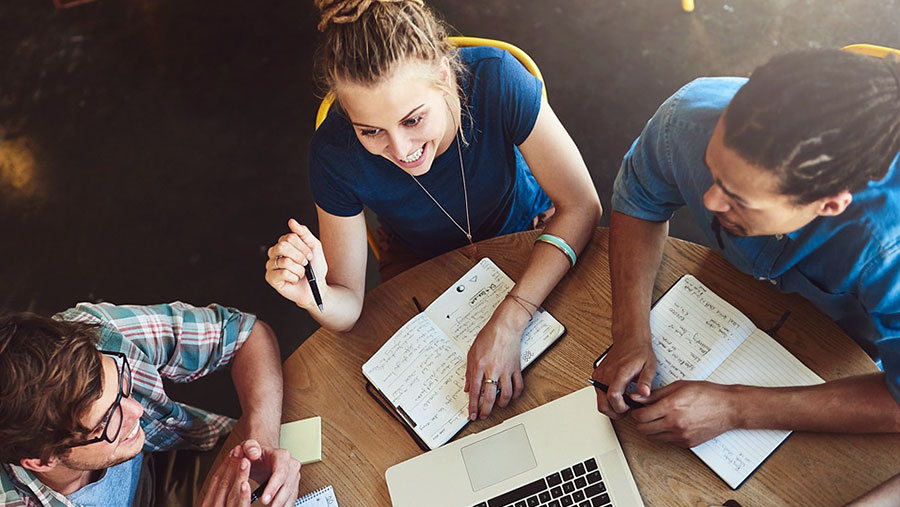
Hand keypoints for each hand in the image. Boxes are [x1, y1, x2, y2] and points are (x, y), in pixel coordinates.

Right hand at [200, 445, 251, 506]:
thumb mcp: (219, 504)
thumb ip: (222, 496)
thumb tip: (228, 477)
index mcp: (209, 504)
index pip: (216, 481)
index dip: (225, 465)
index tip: (233, 452)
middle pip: (223, 484)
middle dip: (231, 465)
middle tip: (239, 449)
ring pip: (231, 493)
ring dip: (238, 476)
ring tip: (245, 461)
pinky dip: (243, 496)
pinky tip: (246, 484)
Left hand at [238, 439, 300, 506]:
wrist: (261, 457)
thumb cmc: (255, 453)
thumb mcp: (248, 446)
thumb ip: (249, 447)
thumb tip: (254, 453)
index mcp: (282, 456)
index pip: (280, 472)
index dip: (273, 487)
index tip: (264, 499)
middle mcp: (291, 466)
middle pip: (287, 485)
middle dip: (278, 500)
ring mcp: (293, 476)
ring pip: (291, 493)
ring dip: (282, 504)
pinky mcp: (293, 486)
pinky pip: (291, 498)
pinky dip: (284, 505)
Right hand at [265, 218, 326, 309]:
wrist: (316, 287)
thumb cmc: (315, 268)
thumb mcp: (314, 246)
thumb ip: (303, 233)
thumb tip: (291, 221)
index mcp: (284, 243)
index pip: (289, 237)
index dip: (303, 247)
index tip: (309, 255)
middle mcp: (275, 252)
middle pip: (282, 246)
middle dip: (299, 256)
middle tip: (305, 264)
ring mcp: (271, 265)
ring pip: (284, 261)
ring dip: (299, 269)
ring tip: (300, 273)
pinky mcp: (270, 278)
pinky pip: (282, 273)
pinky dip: (293, 277)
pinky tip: (294, 280)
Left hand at [464, 302, 527, 419]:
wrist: (504, 327)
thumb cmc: (489, 336)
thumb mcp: (472, 353)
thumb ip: (469, 372)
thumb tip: (468, 387)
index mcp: (479, 366)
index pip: (474, 392)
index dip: (473, 406)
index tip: (472, 414)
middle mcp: (492, 370)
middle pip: (488, 397)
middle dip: (485, 410)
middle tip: (483, 416)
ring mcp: (505, 370)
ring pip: (505, 395)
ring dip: (501, 405)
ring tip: (497, 406)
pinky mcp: (516, 368)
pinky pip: (518, 386)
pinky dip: (515, 395)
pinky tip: (511, 397)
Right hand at [592, 335, 656, 418]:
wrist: (629, 339)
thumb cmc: (639, 351)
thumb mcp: (650, 366)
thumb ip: (646, 381)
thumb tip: (645, 393)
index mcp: (620, 372)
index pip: (613, 397)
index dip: (621, 408)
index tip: (630, 407)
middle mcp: (606, 374)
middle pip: (603, 404)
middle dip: (615, 412)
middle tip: (627, 409)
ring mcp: (600, 375)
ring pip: (600, 401)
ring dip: (611, 406)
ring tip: (624, 402)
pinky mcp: (597, 375)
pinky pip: (599, 393)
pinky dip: (607, 399)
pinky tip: (619, 394)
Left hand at [629, 380, 738, 446]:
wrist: (729, 408)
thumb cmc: (707, 394)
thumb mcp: (679, 386)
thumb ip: (656, 394)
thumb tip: (637, 397)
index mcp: (672, 407)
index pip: (641, 416)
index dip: (635, 412)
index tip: (637, 409)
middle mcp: (676, 424)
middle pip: (644, 430)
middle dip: (640, 422)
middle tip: (644, 414)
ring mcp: (682, 436)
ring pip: (654, 438)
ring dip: (650, 429)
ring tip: (656, 419)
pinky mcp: (688, 443)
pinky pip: (667, 441)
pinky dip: (664, 434)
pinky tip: (669, 424)